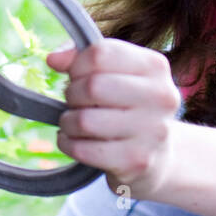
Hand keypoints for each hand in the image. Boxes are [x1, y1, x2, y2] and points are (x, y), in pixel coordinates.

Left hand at [46, 38, 182, 201]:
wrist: (158, 156)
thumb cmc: (129, 107)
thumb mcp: (117, 74)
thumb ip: (84, 58)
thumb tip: (54, 59)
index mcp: (155, 66)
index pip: (101, 54)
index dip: (77, 64)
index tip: (77, 75)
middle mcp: (160, 97)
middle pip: (92, 86)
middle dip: (72, 94)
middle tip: (75, 101)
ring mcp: (152, 131)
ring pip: (84, 120)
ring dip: (68, 121)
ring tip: (73, 122)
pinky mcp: (136, 161)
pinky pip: (82, 149)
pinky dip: (67, 143)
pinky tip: (73, 140)